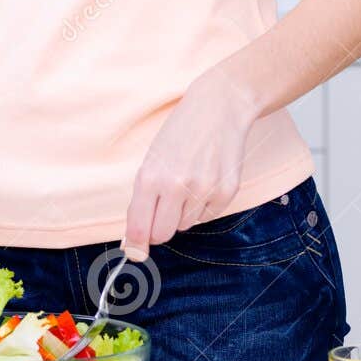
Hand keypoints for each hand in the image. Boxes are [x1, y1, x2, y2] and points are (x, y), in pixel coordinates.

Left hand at [122, 68, 261, 257]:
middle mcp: (176, 186)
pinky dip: (203, 206)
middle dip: (160, 228)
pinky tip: (205, 179)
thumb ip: (142, 200)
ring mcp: (204, 190)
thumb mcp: (152, 160)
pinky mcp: (226, 192)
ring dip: (183, 212)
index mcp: (150, 177)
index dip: (136, 244)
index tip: (135, 252)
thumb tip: (134, 241)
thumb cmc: (180, 133)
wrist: (218, 108)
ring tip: (188, 181)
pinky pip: (208, 217)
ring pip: (186, 225)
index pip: (140, 228)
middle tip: (163, 208)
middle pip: (163, 234)